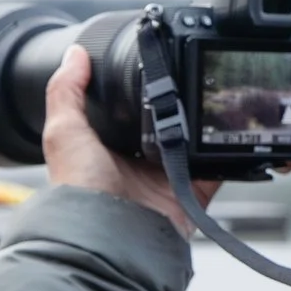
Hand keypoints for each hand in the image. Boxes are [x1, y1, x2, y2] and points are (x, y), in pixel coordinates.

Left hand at [44, 46, 219, 235]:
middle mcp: (138, 163)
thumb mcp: (63, 133)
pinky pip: (217, 169)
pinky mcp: (190, 193)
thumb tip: (74, 54)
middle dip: (179, 105)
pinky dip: (225, 155)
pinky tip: (227, 134)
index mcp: (109, 146)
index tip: (155, 65)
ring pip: (194, 143)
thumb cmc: (79, 192)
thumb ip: (66, 91)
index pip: (130, 110)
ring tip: (210, 101)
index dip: (142, 89)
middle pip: (166, 124)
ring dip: (203, 126)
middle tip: (189, 79)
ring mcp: (166, 178)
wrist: (109, 236)